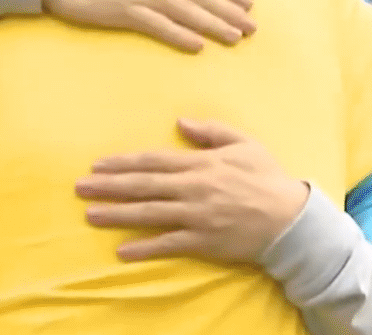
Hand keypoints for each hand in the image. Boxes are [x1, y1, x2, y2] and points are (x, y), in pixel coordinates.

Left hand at [75, 119, 309, 263]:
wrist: (291, 219)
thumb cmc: (267, 178)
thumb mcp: (243, 144)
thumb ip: (211, 131)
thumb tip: (180, 121)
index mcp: (200, 164)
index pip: (153, 161)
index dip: (123, 163)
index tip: (98, 165)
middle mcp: (193, 188)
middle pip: (143, 186)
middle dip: (109, 186)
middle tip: (80, 187)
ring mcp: (196, 216)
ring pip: (149, 214)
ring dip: (117, 214)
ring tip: (90, 214)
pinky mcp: (203, 241)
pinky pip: (168, 244)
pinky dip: (145, 248)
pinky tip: (122, 251)